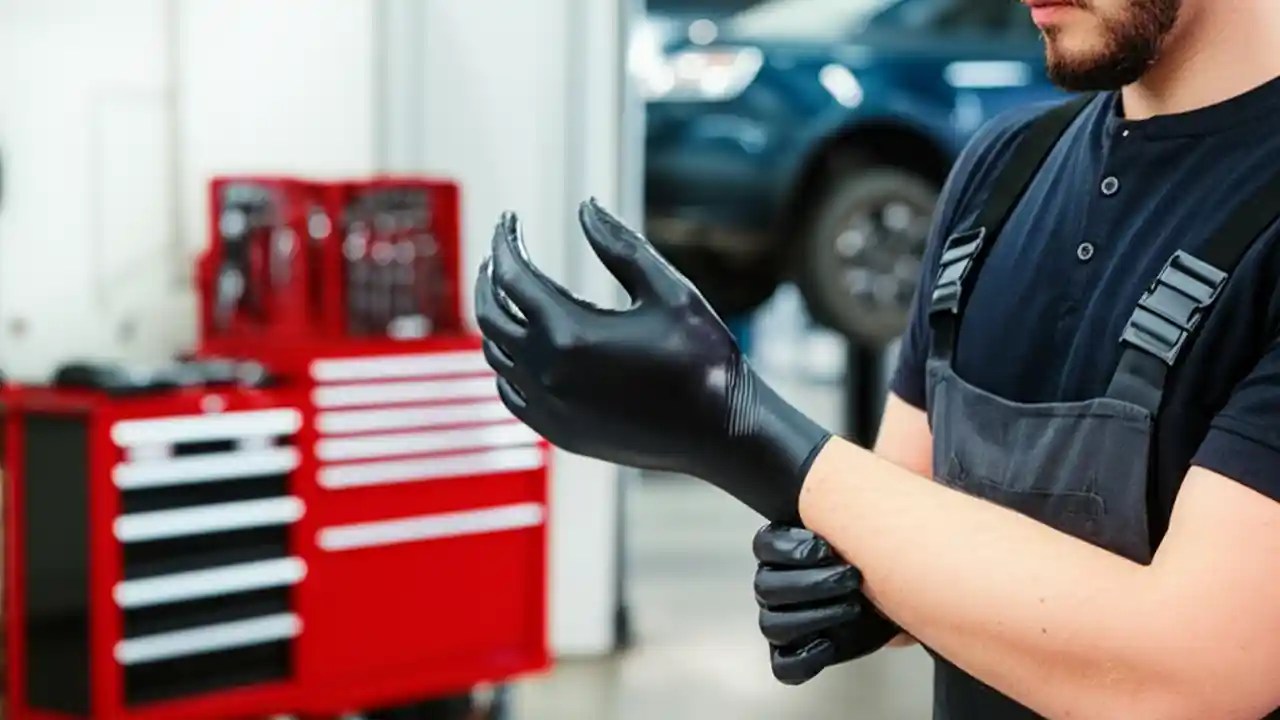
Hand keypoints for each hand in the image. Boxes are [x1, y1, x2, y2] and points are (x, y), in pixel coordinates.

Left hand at [474, 199, 832, 522]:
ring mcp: (549, 408)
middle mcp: (547, 373)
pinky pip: (511, 392)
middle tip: (500, 253)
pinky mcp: (559, 432)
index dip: (506, 242)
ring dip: (496, 319)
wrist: (722, 433)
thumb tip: (585, 207)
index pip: (513, 276)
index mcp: (569, 333)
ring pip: (496, 355)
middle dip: (491, 276)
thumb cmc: (704, 357)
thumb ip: (621, 246)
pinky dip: (507, 363)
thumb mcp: (668, 290)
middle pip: (490, 315)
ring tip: (510, 293)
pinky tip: (523, 346)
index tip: (509, 219)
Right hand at [754, 523, 901, 684]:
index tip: (824, 547)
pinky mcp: (796, 654)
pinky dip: (803, 658)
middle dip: (811, 583)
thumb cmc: (873, 561)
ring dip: (812, 617)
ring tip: (853, 606)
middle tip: (853, 577)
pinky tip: (829, 645)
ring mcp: (782, 621)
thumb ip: (853, 513)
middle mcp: (773, 585)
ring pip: (773, 624)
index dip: (788, 548)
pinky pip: (783, 664)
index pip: (765, 546)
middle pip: (767, 587)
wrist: (892, 600)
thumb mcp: (864, 532)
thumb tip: (867, 480)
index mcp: (780, 550)